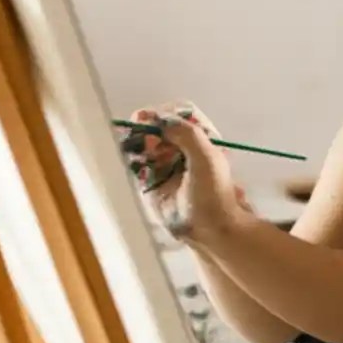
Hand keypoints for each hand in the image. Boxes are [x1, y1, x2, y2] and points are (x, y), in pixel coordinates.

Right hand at [120, 102, 247, 245]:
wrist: (210, 228)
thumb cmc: (213, 193)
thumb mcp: (206, 158)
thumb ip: (187, 135)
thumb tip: (163, 121)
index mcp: (200, 141)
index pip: (180, 117)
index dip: (164, 114)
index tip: (148, 117)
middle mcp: (182, 151)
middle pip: (159, 130)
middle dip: (146, 128)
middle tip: (136, 130)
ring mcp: (167, 167)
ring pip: (146, 146)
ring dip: (136, 143)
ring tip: (133, 146)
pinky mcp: (153, 184)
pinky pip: (138, 167)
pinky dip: (131, 160)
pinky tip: (129, 159)